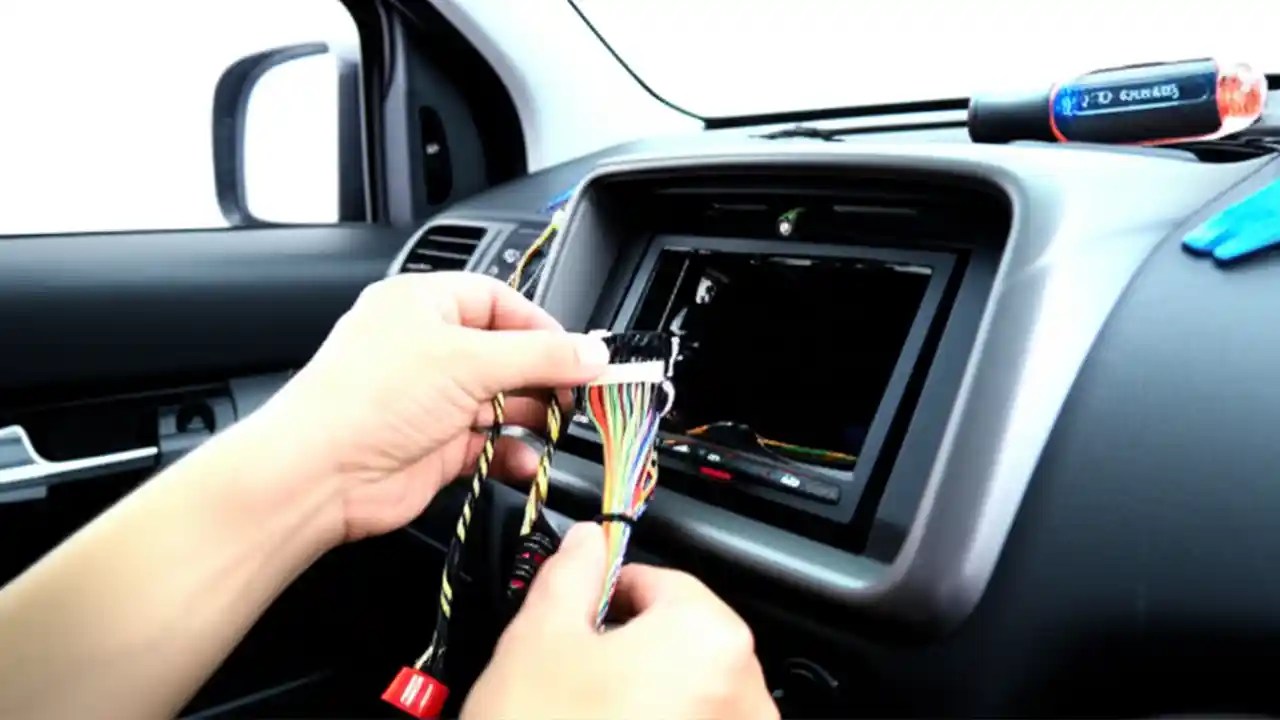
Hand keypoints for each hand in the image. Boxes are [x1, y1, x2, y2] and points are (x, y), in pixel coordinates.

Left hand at [257, 272, 609, 542]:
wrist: (318, 474)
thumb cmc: (368, 400)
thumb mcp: (470, 361)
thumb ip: (540, 356)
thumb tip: (591, 351)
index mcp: (424, 304)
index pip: (499, 301)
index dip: (542, 325)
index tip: (578, 352)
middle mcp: (426, 348)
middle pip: (505, 354)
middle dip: (543, 375)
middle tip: (577, 394)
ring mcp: (428, 399)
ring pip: (499, 402)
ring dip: (531, 418)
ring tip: (555, 429)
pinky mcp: (431, 446)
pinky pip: (486, 444)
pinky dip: (510, 453)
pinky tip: (525, 460)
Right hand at [463, 523, 778, 719]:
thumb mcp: (538, 640)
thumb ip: (570, 574)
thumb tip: (587, 542)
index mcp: (708, 639)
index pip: (662, 583)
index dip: (608, 597)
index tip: (580, 617)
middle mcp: (746, 695)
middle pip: (682, 642)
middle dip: (628, 651)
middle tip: (573, 677)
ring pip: (690, 696)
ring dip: (646, 699)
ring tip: (585, 719)